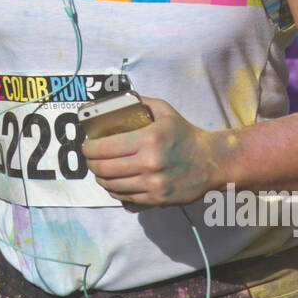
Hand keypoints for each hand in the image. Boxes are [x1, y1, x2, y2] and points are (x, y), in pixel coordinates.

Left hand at [81, 97, 218, 205]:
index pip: (105, 147)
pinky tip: (112, 183)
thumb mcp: (165, 111)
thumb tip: (117, 99)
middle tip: (89, 158)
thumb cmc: (186, 135)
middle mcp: (149, 163)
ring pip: (112, 185)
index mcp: (149, 139)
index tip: (86, 145)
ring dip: (100, 178)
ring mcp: (153, 183)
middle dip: (90, 163)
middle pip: (104, 168)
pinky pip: (125, 197)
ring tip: (98, 170)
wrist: (212, 162)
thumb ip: (141, 103)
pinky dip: (113, 190)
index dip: (88, 148)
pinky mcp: (157, 199)